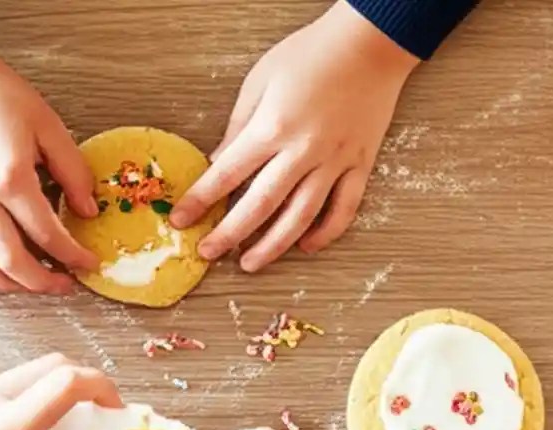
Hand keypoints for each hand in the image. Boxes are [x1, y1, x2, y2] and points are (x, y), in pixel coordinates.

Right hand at [0, 42, 99, 297]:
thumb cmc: (0, 96)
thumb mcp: (48, 126)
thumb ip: (71, 171)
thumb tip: (88, 211)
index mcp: (10, 177)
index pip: (46, 233)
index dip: (72, 255)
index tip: (88, 264)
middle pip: (10, 258)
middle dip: (41, 281)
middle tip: (63, 285)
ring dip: (1, 284)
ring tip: (24, 287)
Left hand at [170, 1, 418, 269]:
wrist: (371, 43)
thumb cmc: (311, 54)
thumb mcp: (260, 81)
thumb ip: (238, 127)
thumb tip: (217, 163)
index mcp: (273, 127)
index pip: (227, 174)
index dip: (200, 200)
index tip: (182, 220)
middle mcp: (304, 150)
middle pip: (260, 205)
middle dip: (230, 234)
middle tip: (208, 252)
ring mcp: (335, 161)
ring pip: (301, 216)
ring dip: (273, 246)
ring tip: (250, 263)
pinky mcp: (360, 164)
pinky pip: (344, 208)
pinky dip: (326, 232)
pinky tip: (305, 245)